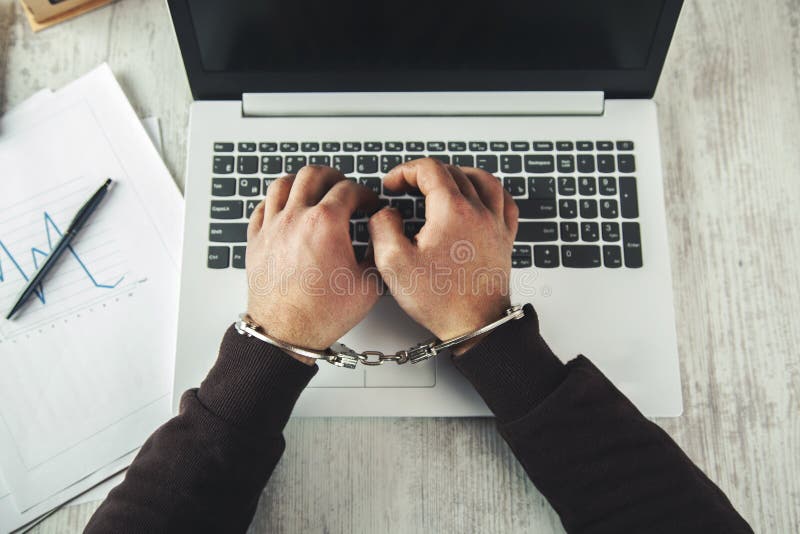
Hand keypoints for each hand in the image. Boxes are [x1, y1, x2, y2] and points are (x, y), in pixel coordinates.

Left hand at [246, 166, 380, 363]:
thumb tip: (381, 241)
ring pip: (283, 183)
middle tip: (343, 186)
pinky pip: (262, 206)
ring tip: (313, 190)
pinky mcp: (256, 240)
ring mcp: (273, 227)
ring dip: (302, 182)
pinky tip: (286, 209)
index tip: (369, 203)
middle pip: (313, 174)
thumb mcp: (369, 285)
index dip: (365, 193)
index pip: (350, 189)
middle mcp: (296, 218)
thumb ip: (378, 255)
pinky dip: (277, 201)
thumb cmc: (322, 313)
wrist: (285, 333)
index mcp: (326, 223)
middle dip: (334, 176)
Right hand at [368, 158, 517, 354]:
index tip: (392, 184)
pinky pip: (504, 202)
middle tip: (407, 187)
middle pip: (453, 172)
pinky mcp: (505, 239)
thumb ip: (383, 227)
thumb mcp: (394, 264)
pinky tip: (479, 198)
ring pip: (482, 180)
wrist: (476, 325)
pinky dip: (489, 192)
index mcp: (452, 211)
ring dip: (458, 174)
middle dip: (425, 173)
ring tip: (441, 182)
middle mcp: (478, 212)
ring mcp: (496, 224)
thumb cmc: (440, 300)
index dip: (404, 171)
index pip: (429, 169)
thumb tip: (386, 212)